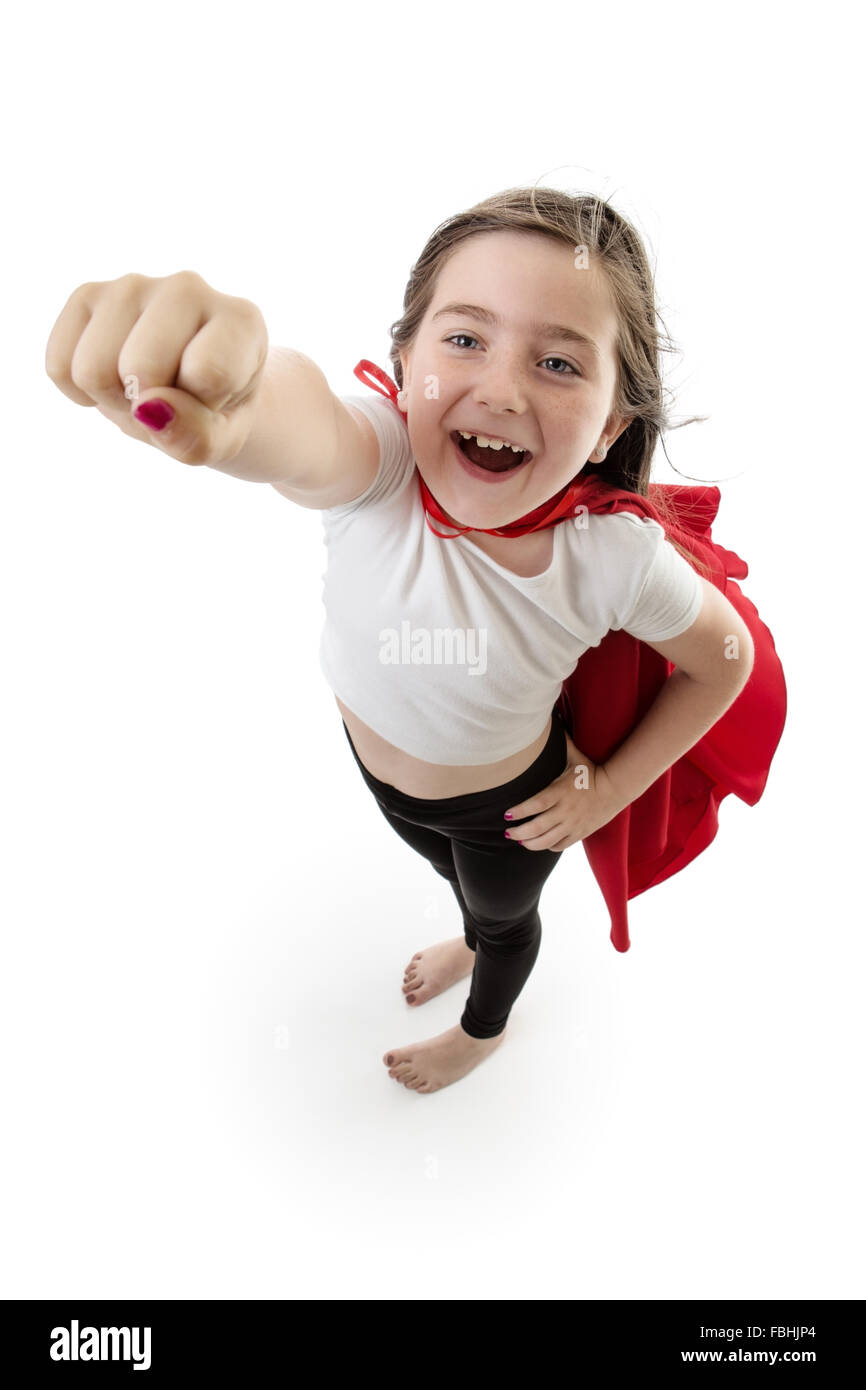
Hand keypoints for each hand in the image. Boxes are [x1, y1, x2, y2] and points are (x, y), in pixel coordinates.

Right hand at [45, 269, 267, 465]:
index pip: (206, 372)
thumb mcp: (222, 440)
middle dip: (146, 405)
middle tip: (169, 398)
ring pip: (92, 369)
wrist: (191, 386)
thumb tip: (148, 409)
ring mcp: (134, 285)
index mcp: (240, 321)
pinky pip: (59, 366)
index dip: (200, 408)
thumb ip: (198, 436)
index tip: (212, 400)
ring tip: (142, 388)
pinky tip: (113, 377)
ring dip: (112, 398)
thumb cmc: (214, 410)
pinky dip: (80, 391)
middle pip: (139, 369)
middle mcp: (188, 287)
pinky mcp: (87, 294)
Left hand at [502, 731, 624, 851]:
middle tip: (507, 832)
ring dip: (530, 843)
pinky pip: (560, 845)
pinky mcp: (580, 833)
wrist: (616, 788)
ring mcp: (573, 824)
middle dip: (519, 832)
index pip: (536, 804)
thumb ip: (560, 743)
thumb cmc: (591, 771)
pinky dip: (548, 846)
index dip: (520, 811)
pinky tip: (540, 843)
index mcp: (560, 791)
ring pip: (547, 840)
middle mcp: (565, 810)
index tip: (506, 814)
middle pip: (538, 826)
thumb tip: (549, 720)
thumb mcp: (575, 756)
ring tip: (520, 841)